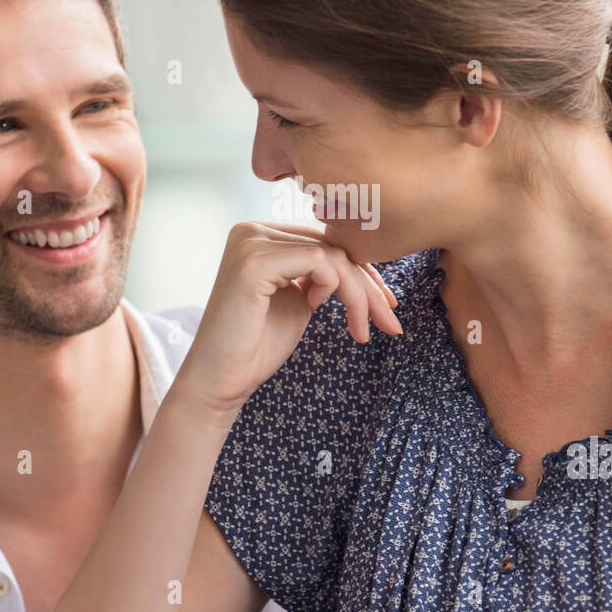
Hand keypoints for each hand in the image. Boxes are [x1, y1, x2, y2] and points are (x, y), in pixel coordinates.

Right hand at [175, 221, 402, 419]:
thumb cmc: (256, 346)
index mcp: (259, 235)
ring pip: (332, 254)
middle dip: (369, 285)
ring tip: (364, 328)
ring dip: (360, 295)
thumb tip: (362, 263)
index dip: (362, 271)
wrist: (220, 381)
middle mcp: (251, 230)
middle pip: (332, 245)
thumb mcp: (298, 300)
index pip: (324, 241)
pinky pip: (320, 262)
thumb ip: (320, 275)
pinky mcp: (254, 262)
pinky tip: (324, 312)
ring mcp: (250, 242)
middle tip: (391, 321)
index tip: (386, 305)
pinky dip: (338, 289)